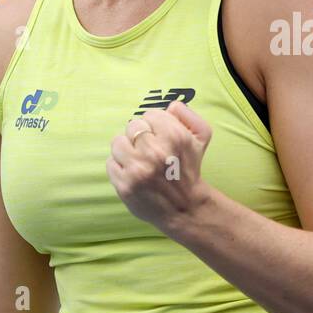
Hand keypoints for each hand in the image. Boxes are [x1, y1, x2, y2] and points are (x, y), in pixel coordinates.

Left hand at [107, 100, 212, 234]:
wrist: (185, 206)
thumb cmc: (190, 169)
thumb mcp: (201, 137)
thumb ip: (187, 114)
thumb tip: (169, 106)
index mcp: (174, 136)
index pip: (150, 114)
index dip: (155, 125)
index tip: (160, 137)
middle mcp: (154, 152)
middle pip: (132, 126)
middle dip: (140, 136)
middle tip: (149, 149)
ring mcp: (137, 170)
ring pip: (118, 142)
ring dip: (126, 149)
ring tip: (138, 159)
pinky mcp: (124, 185)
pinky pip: (111, 163)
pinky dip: (119, 166)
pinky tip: (132, 173)